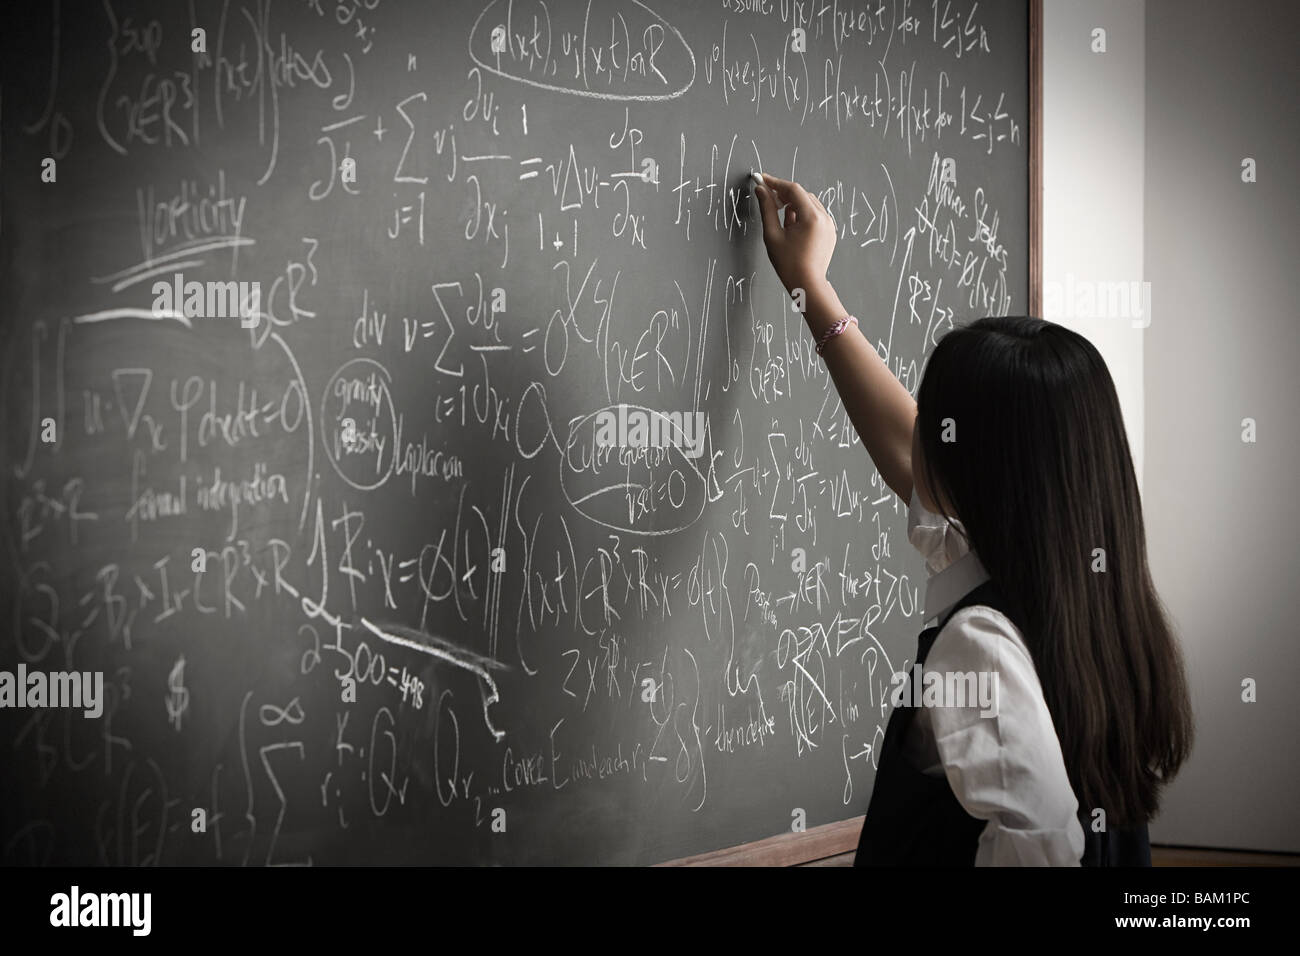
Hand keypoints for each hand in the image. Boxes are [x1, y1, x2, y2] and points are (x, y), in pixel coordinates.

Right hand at [752, 173, 836, 298]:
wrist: (807, 285)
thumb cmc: (789, 264)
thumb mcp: (772, 235)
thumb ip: (767, 209)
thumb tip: (761, 190)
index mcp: (811, 217)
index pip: (793, 190)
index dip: (776, 183)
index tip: (762, 179)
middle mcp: (824, 218)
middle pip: (802, 195)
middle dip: (785, 195)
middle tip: (769, 201)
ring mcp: (829, 225)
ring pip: (809, 204)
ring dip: (794, 205)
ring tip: (782, 223)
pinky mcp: (829, 232)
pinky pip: (815, 215)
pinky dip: (803, 215)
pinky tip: (792, 229)